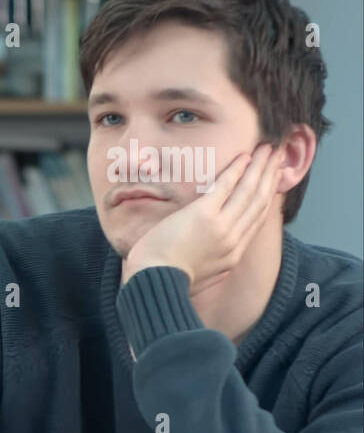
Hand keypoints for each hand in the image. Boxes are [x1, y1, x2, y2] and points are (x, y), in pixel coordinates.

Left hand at [122, 143, 284, 295]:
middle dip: (271, 177)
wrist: (153, 284)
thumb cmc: (165, 282)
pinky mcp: (204, 216)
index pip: (257, 220)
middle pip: (259, 202)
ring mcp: (221, 228)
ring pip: (249, 191)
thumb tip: (216, 257)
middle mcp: (233, 240)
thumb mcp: (200, 278)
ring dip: (261, 167)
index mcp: (232, 256)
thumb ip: (213, 265)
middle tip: (278, 158)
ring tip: (269, 149)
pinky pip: (226, 187)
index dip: (268, 197)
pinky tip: (245, 156)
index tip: (273, 181)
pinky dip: (238, 170)